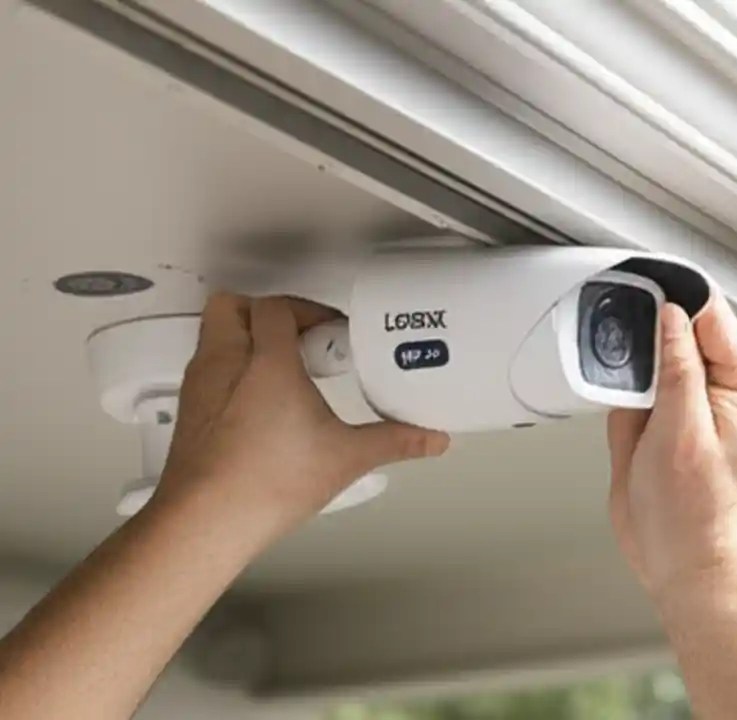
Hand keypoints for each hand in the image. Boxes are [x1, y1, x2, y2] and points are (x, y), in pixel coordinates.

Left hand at [153, 294, 449, 540]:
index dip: (308, 311)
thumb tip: (432, 439)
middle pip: (234, 306)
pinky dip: (232, 373)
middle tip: (302, 342)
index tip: (334, 336)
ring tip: (285, 373)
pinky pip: (208, 371)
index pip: (278, 307)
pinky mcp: (189, 413)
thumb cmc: (268, 482)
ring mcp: (200, 387)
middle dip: (268, 313)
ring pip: (215, 336)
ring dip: (247, 341)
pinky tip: (260, 407)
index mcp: (266, 360)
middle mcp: (225, 363)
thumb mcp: (346, 458)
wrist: (205, 522)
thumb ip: (395, 441)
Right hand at [606, 293, 736, 600]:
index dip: (679, 306)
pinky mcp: (679, 417)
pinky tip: (636, 425)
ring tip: (644, 421)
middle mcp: (736, 393)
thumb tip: (671, 315)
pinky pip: (650, 384)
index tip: (646, 298)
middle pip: (690, 334)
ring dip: (642, 375)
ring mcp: (707, 405)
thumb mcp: (681, 432)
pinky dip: (633, 394)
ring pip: (665, 358)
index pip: (717, 320)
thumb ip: (677, 367)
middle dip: (655, 351)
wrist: (681, 560)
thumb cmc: (694, 513)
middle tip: (643, 389)